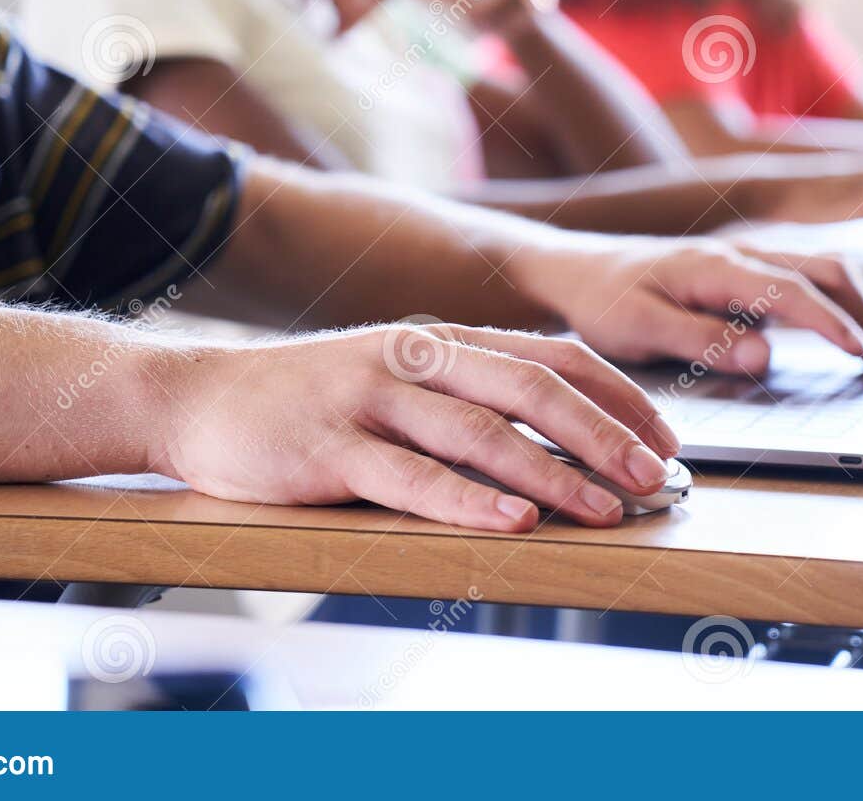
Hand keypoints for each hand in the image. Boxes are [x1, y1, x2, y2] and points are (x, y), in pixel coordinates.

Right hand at [162, 324, 680, 531]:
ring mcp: (371, 400)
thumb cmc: (312, 400)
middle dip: (603, 434)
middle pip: (531, 389)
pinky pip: (410, 477)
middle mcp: (415, 360)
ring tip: (603, 508)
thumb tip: (560, 437)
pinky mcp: (328, 447)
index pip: (553, 356)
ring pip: (480, 433)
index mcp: (442, 341)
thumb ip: (467, 396)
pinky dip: (467, 501)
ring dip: (552, 472)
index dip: (616, 396)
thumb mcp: (398, 379)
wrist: (198, 399)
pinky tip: (512, 520)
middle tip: (653, 477)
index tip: (664, 438)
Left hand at [514, 236, 862, 379]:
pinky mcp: (748, 274)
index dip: (834, 324)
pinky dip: (840, 305)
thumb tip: (766, 355)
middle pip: (829, 269)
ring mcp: (750, 260)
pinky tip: (851, 339)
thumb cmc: (604, 298)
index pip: (794, 290)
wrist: (578, 270)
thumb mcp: (639, 327)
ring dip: (862, 307)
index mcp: (718, 264)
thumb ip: (701, 340)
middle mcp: (743, 252)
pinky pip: (807, 281)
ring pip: (825, 269)